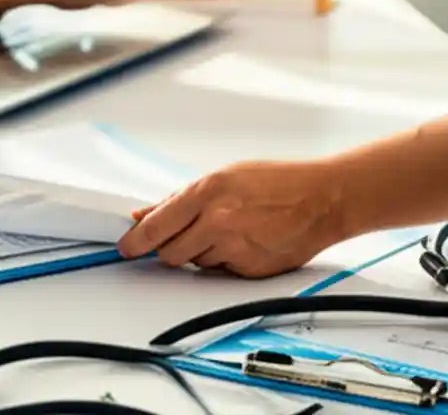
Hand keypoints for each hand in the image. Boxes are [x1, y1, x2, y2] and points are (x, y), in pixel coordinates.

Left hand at [116, 160, 348, 277]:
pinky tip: (244, 241)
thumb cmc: (278, 182)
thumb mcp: (225, 176)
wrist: (322, 199)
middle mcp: (217, 221)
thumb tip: (146, 214)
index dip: (135, 241)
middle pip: (170, 253)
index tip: (126, 247)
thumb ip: (181, 198)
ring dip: (201, 252)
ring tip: (228, 230)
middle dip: (170, 248)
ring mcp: (234, 248)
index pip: (156, 226)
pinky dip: (224, 261)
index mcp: (207, 192)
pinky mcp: (249, 269)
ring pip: (196, 263)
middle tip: (183, 236)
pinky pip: (221, 272)